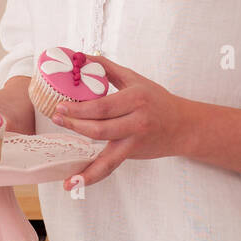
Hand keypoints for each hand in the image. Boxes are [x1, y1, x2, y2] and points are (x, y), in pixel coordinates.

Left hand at [49, 55, 187, 189]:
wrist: (183, 126)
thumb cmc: (158, 100)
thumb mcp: (135, 79)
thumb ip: (108, 69)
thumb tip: (81, 57)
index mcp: (136, 99)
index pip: (103, 106)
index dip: (79, 108)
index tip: (60, 105)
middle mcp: (137, 121)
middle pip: (100, 127)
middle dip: (75, 123)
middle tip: (56, 117)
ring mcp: (135, 140)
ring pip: (103, 149)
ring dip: (79, 150)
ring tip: (62, 144)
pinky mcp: (132, 154)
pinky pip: (109, 166)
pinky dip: (91, 176)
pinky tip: (73, 182)